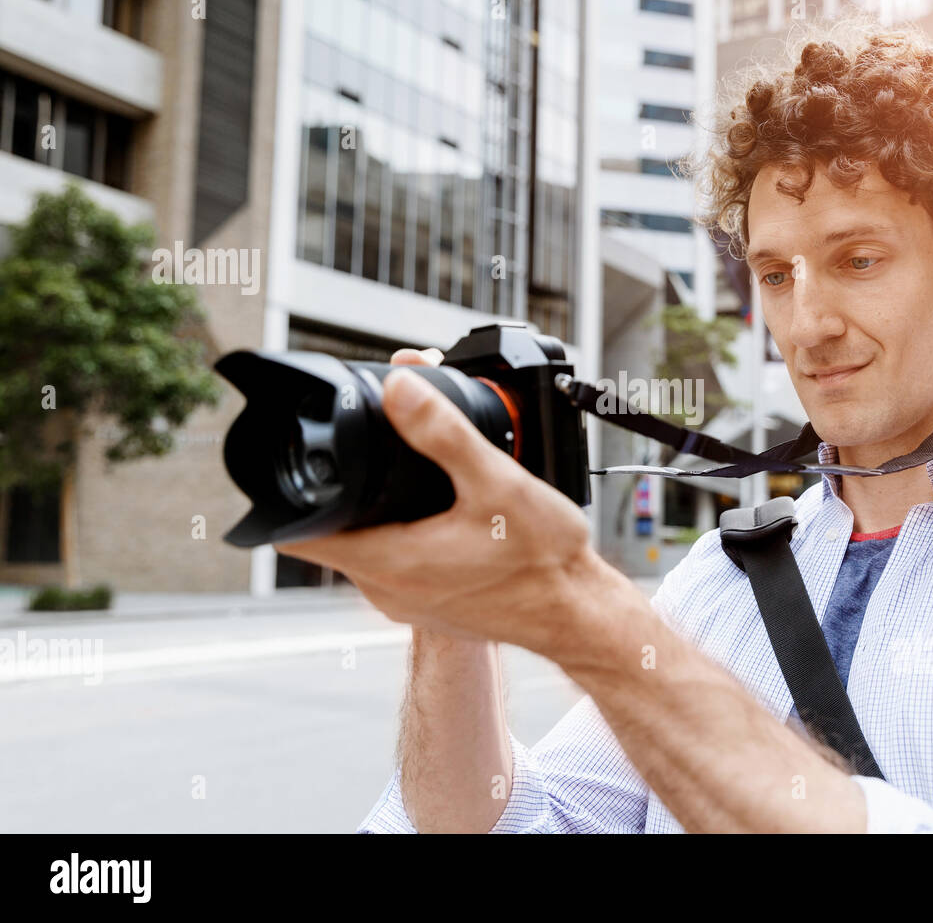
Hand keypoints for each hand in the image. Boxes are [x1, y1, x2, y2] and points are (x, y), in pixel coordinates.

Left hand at [273, 347, 596, 653]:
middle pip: (331, 530)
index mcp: (387, 560)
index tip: (305, 457)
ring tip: (412, 475)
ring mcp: (405, 601)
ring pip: (364, 544)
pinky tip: (438, 511)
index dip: (287, 492)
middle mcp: (385, 588)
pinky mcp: (428, 604)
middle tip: (377, 448)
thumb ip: (444, 432)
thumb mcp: (497, 481)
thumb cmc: (543, 561)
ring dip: (375, 509)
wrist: (577, 616)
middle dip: (344, 487)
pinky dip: (402, 532)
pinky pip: (394, 561)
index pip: (294, 531)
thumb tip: (398, 385)